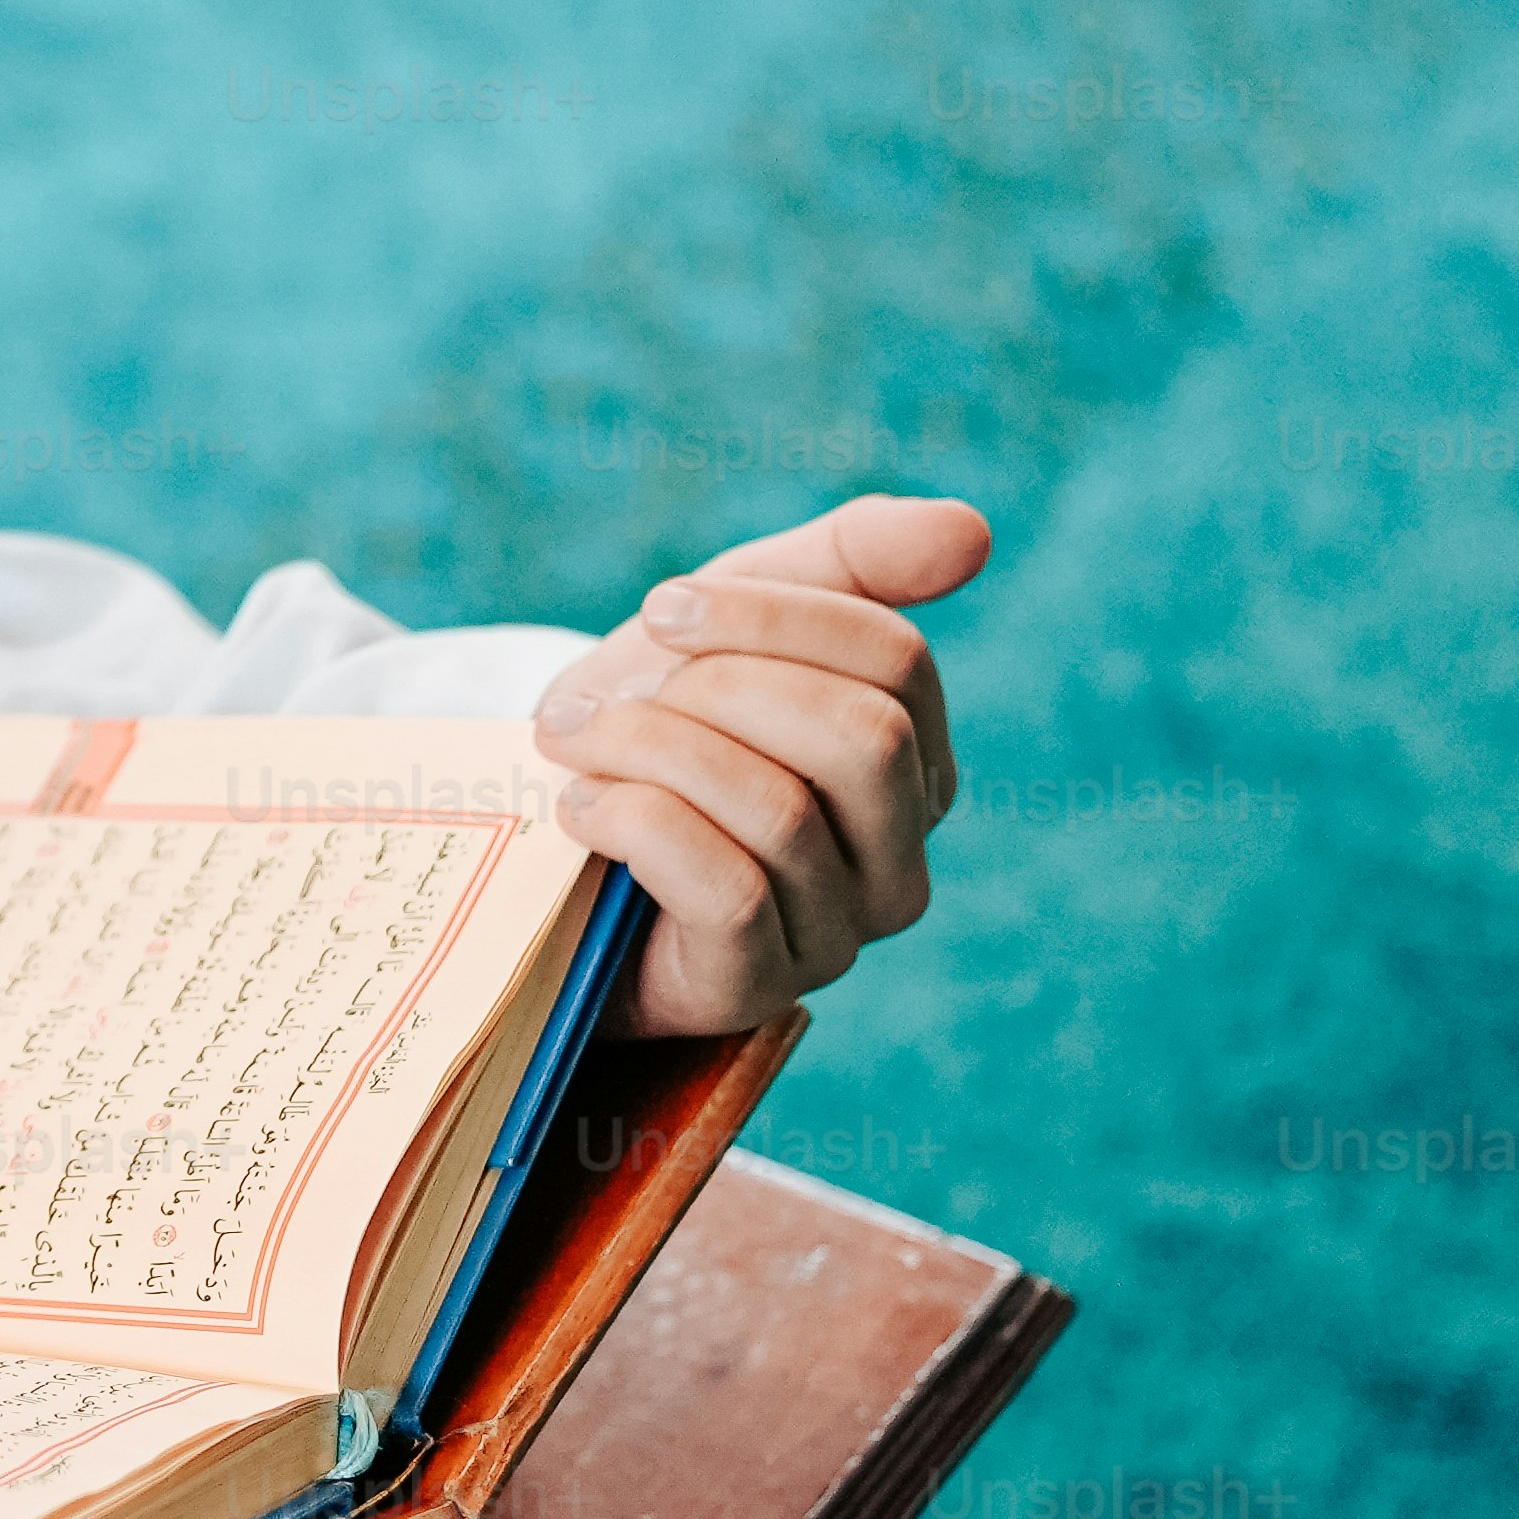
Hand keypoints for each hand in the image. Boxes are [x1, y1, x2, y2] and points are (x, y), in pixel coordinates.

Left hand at [528, 492, 988, 1036]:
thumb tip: (973, 529)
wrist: (545, 847)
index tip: (664, 610)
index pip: (895, 660)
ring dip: (652, 751)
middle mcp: (900, 856)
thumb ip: (847, 562)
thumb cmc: (657, 725)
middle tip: (614, 690)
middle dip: (717, 689)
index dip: (771, 616)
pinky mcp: (757, 988)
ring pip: (782, 809)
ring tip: (575, 743)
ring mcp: (839, 934)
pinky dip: (638, 824)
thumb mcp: (735, 622)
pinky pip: (730, 890)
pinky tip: (581, 808)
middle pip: (860, 736)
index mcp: (914, 760)